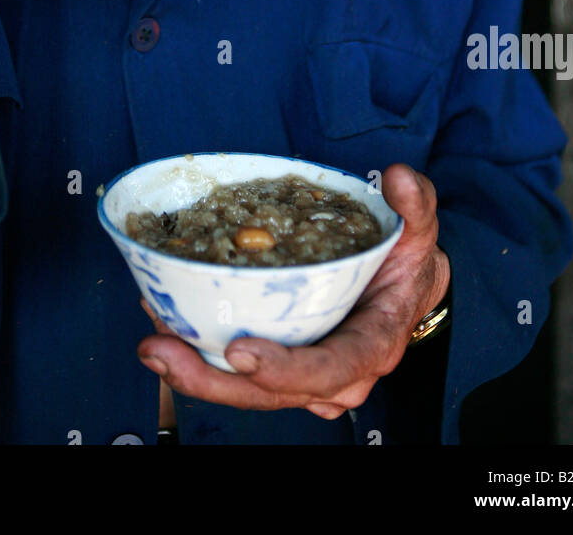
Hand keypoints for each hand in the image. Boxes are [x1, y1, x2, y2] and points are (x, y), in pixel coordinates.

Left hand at [137, 163, 449, 419]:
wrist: (404, 286)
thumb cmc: (407, 261)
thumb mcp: (420, 228)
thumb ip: (415, 203)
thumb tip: (396, 178)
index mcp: (374, 344)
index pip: (332, 369)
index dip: (287, 368)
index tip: (242, 351)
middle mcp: (338, 374)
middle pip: (274, 393)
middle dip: (214, 380)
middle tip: (163, 350)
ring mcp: (307, 378)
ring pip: (249, 390)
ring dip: (197, 372)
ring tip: (152, 340)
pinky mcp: (282, 367)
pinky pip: (239, 374)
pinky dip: (200, 355)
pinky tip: (164, 326)